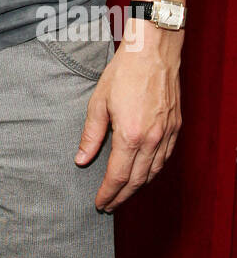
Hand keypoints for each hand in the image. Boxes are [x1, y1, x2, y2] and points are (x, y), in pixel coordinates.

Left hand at [74, 20, 181, 211]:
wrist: (153, 52)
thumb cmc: (124, 73)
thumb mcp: (98, 102)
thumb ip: (91, 134)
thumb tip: (81, 159)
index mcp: (130, 135)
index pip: (118, 176)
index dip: (108, 193)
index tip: (99, 203)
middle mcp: (152, 139)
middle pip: (137, 180)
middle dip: (122, 196)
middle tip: (109, 205)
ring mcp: (167, 134)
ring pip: (154, 171)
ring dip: (138, 187)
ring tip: (124, 193)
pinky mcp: (176, 127)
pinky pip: (165, 158)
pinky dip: (154, 170)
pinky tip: (144, 172)